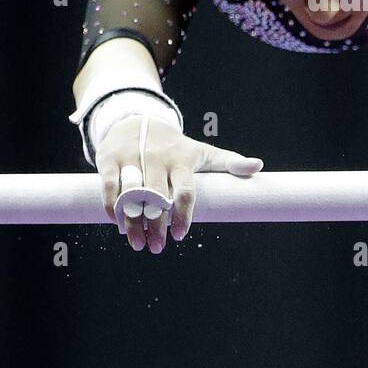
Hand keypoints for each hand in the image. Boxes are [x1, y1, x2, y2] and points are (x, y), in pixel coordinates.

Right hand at [94, 116, 262, 252]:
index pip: (185, 191)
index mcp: (182, 160)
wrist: (139, 120)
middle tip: (157, 248)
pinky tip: (118, 224)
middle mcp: (157, 159)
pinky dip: (112, 206)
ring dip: (133, 223)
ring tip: (138, 244)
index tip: (180, 236)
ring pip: (132, 195)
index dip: (182, 214)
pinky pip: (109, 185)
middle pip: (157, 197)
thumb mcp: (203, 151)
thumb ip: (229, 161)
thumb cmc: (176, 146)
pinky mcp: (111, 159)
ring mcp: (132, 157)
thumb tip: (258, 166)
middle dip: (157, 226)